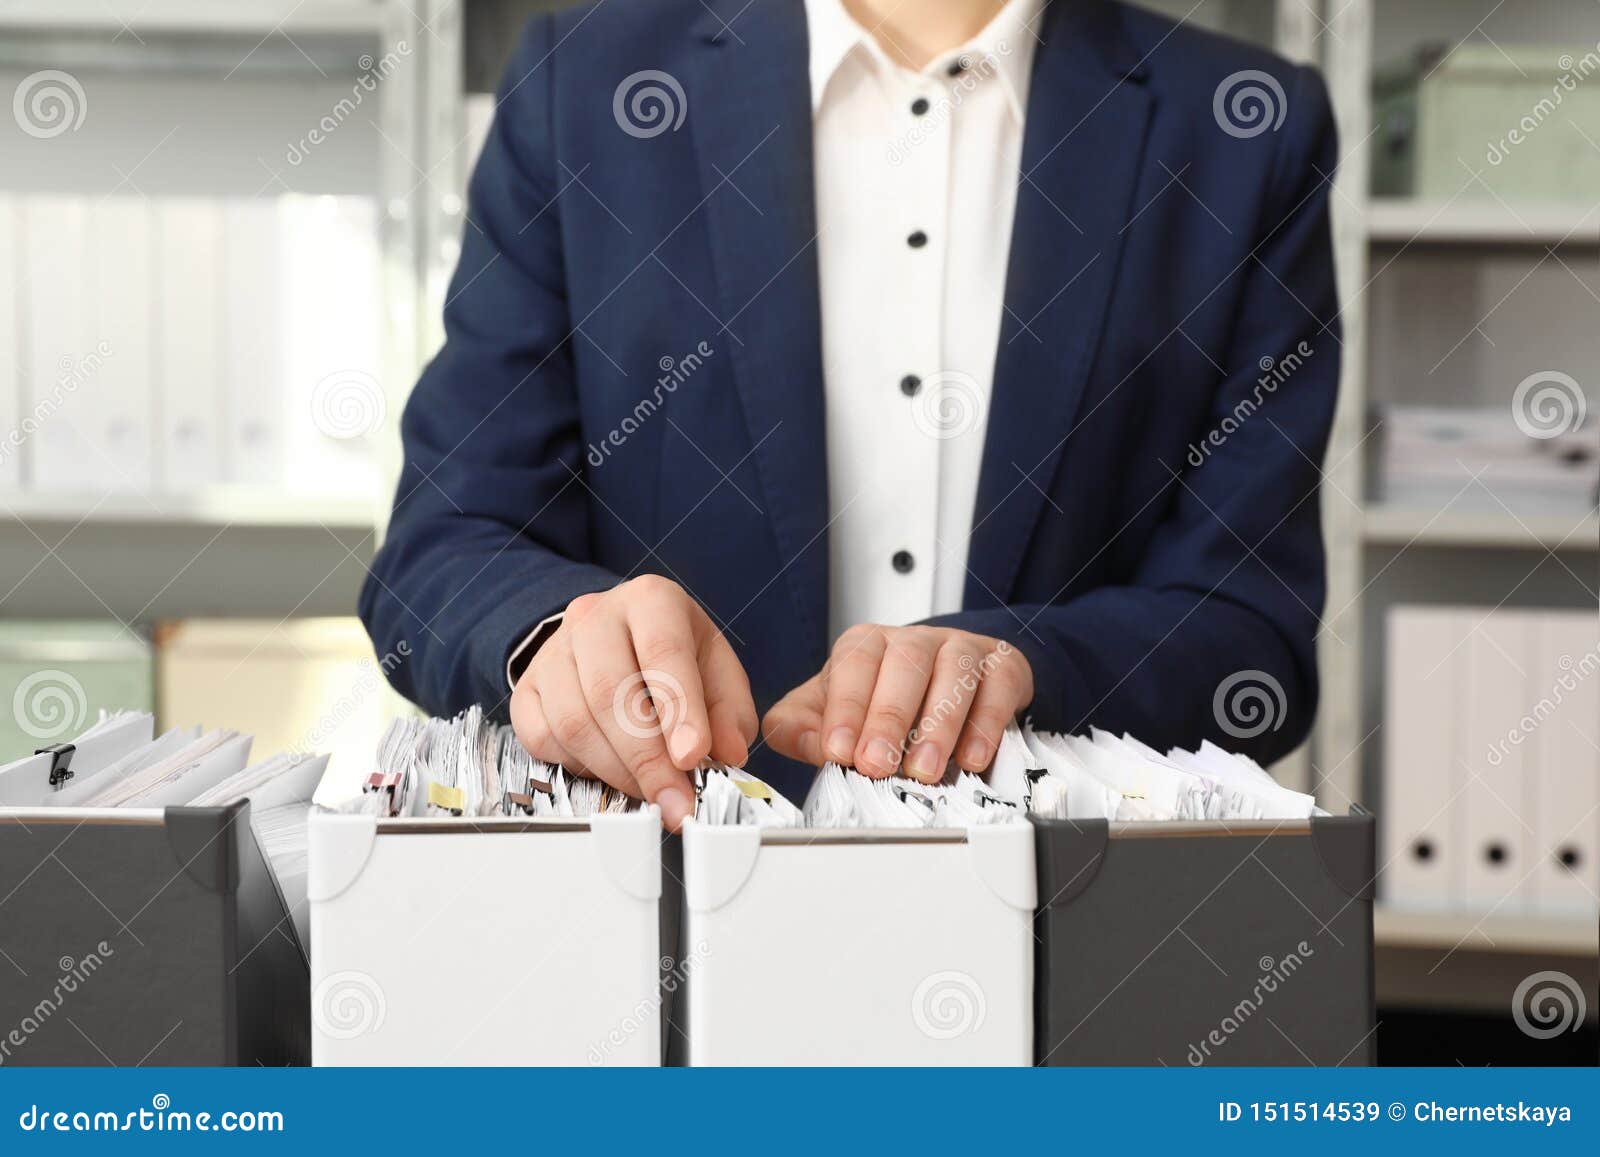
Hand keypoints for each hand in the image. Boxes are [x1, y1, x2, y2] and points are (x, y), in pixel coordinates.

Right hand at [510, 575, 757, 829]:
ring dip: (615, 770)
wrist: (617, 639)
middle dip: (647, 758)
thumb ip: (729, 712)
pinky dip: (578, 766)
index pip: (663, 652)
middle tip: (675, 800)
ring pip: (573, 720)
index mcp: (651, 600)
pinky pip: (541, 737)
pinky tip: (609, 773)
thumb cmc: (674, 658)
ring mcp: (553, 651)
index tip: (693, 758)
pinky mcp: (526, 687)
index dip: (678, 711)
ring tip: (651, 793)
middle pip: (610, 692)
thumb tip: (728, 753)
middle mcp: (595, 616)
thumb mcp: (717, 671)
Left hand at [762, 624, 1032, 781]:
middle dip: (888, 719)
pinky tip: (971, 759)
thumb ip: (800, 726)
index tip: (837, 751)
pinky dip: (986, 725)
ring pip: (954, 673)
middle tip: (877, 765)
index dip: (845, 709)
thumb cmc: (883, 699)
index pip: (853, 666)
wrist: (947, 684)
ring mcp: (962, 649)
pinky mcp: (1003, 668)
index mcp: (867, 644)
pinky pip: (998, 688)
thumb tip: (805, 742)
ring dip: (938, 725)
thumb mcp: (829, 710)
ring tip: (923, 770)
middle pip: (904, 666)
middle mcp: (915, 640)